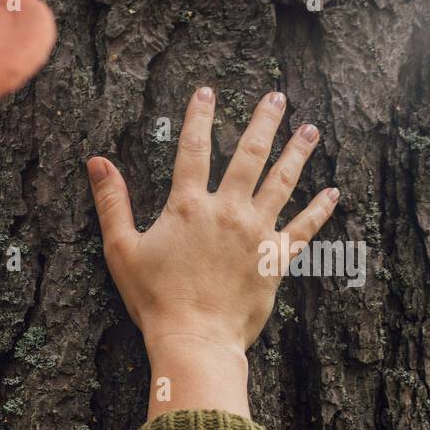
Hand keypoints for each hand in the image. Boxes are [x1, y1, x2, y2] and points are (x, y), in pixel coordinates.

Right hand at [87, 87, 337, 420]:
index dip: (200, 117)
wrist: (194, 338)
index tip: (208, 92)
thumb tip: (97, 162)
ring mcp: (256, 234)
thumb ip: (112, 203)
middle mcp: (227, 211)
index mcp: (188, 206)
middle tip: (276, 97)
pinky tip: (333, 194)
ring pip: (283, 183)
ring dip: (298, 153)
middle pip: (249, 156)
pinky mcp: (275, 260)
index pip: (193, 149)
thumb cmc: (153, 299)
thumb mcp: (121, 250)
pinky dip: (320, 211)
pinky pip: (303, 229)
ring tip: (311, 129)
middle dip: (264, 122)